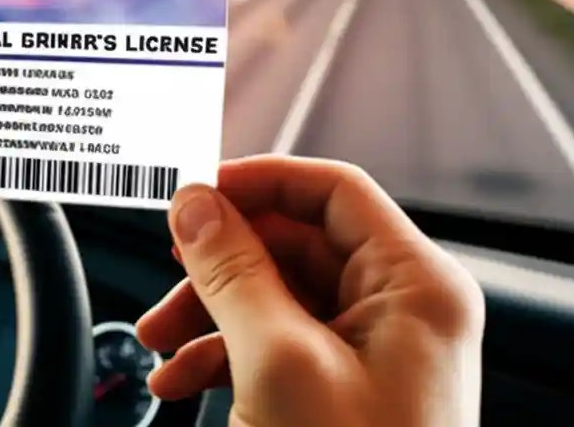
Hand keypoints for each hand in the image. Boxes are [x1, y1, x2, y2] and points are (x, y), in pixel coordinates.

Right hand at [137, 156, 483, 426]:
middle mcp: (402, 311)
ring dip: (210, 314)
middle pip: (296, 244)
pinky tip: (181, 382)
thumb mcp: (279, 363)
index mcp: (414, 286)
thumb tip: (196, 205)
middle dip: (220, 263)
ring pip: (278, 296)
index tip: (192, 192)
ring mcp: (376, 354)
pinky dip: (225, 356)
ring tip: (160, 344)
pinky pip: (279, 345)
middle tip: (165, 275)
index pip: (332, 190)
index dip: (257, 180)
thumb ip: (233, 273)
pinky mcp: (346, 393)